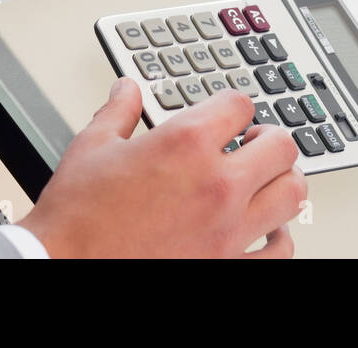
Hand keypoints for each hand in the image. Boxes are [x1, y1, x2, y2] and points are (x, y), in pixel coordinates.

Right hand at [16, 78, 304, 257]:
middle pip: (281, 145)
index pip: (239, 104)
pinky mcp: (227, 266)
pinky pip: (279, 251)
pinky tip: (267, 229)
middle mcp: (217, 183)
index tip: (226, 114)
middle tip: (253, 140)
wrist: (66, 267)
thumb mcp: (92, 147)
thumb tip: (126, 89)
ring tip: (265, 178)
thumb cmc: (78, 217)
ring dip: (282, 181)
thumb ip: (118, 111)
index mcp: (185, 143)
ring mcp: (228, 229)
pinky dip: (279, 237)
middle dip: (268, 137)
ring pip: (291, 194)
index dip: (232, 104)